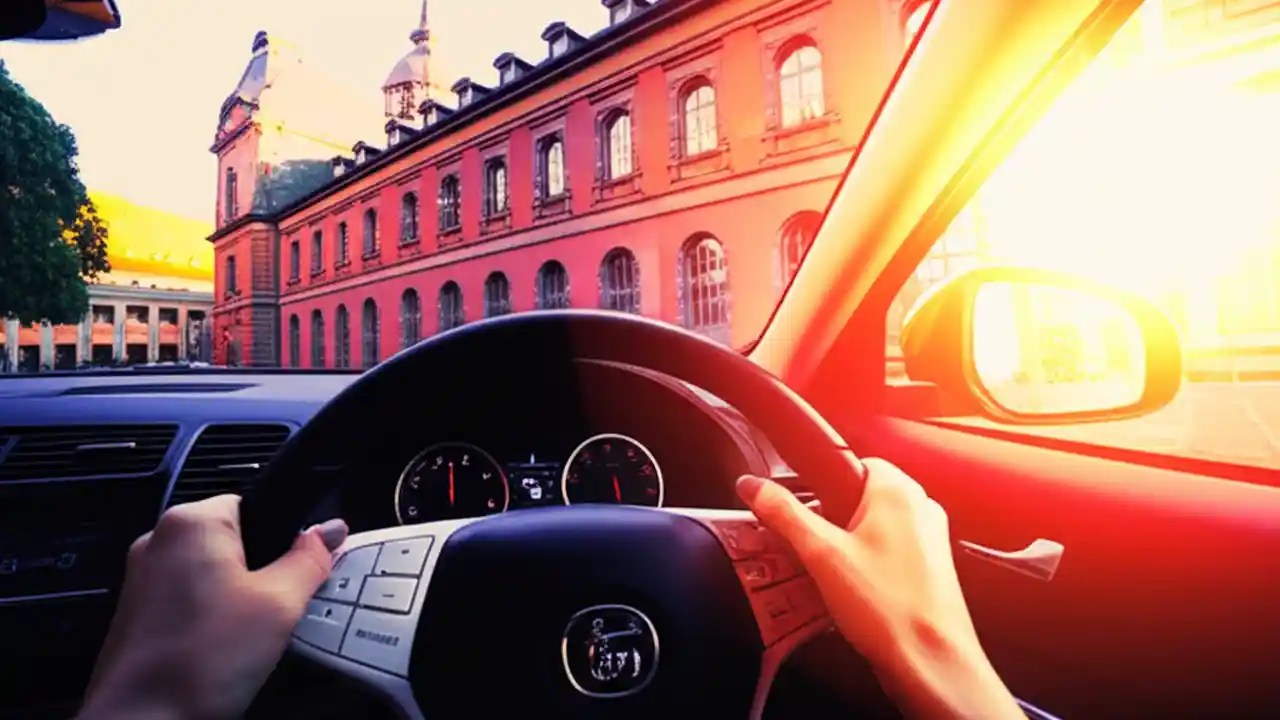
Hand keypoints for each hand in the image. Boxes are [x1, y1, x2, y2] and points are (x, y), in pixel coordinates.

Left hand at [78, 496, 347, 719]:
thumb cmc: (203, 660)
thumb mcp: (279, 604)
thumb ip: (310, 559)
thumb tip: (331, 530)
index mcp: (191, 522)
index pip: (257, 502)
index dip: (287, 535)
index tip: (301, 568)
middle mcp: (158, 542)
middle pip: (235, 540)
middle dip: (263, 572)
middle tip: (279, 609)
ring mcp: (142, 580)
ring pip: (214, 574)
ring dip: (238, 599)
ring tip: (250, 636)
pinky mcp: (138, 615)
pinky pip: (191, 601)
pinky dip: (213, 620)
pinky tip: (224, 651)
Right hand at [738, 459, 1021, 719]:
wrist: (931, 664)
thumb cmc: (890, 610)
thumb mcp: (821, 556)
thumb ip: (784, 514)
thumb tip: (753, 486)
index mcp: (898, 492)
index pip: (851, 462)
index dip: (818, 483)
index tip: (796, 505)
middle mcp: (921, 509)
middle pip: (859, 497)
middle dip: (828, 520)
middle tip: (807, 546)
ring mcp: (930, 540)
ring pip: (873, 528)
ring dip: (846, 546)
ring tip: (826, 574)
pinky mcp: (929, 570)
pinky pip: (888, 554)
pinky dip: (865, 566)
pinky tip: (850, 592)